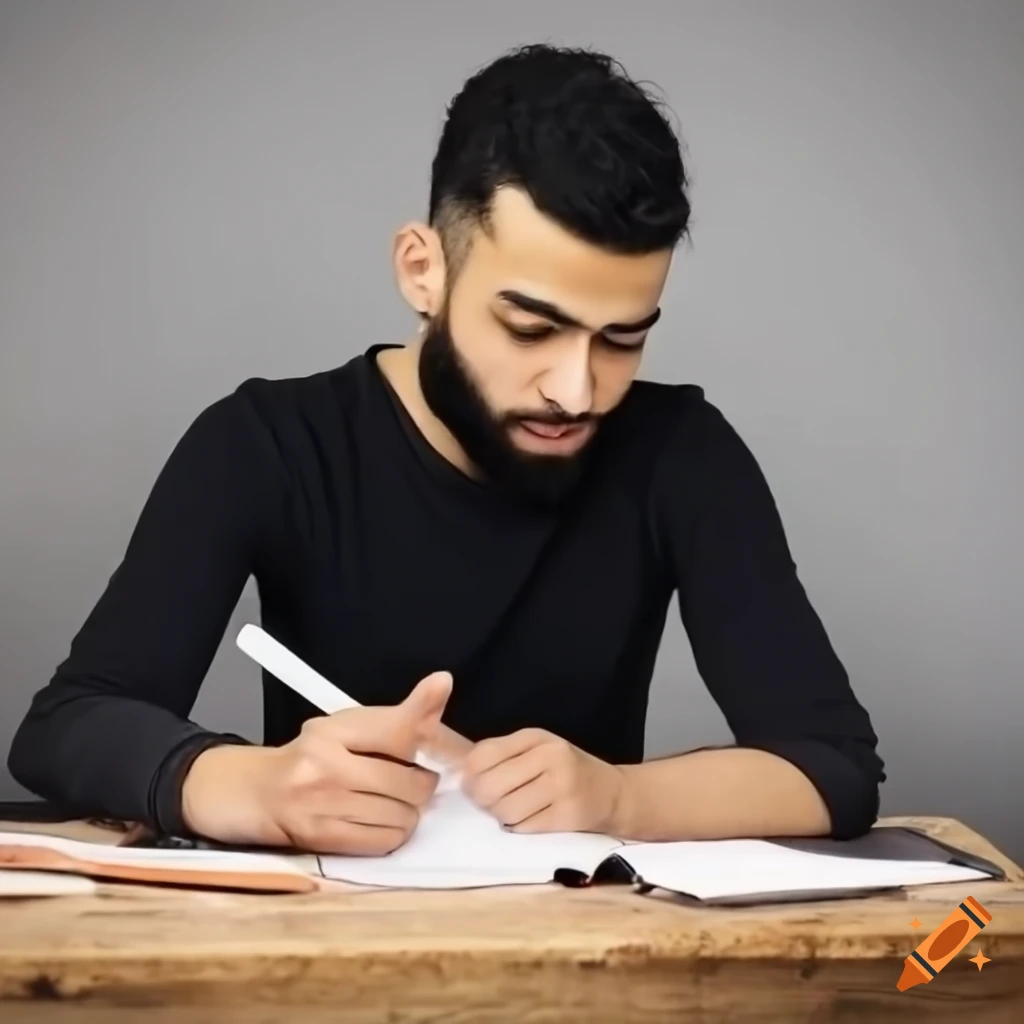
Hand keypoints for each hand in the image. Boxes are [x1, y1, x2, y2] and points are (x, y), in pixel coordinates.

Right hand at [181, 671, 453, 854]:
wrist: (257, 792)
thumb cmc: (312, 756)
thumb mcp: (348, 726)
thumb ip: (399, 714)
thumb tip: (443, 682)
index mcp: (334, 730)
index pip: (397, 728)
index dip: (428, 727)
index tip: (445, 714)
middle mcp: (327, 764)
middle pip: (411, 782)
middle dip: (421, 786)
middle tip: (411, 781)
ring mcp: (323, 804)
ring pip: (403, 816)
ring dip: (408, 813)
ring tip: (392, 802)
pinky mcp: (323, 838)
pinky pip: (386, 841)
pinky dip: (393, 833)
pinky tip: (380, 821)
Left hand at [460, 728, 625, 834]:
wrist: (611, 792)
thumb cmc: (564, 769)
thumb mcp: (535, 749)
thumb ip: (501, 755)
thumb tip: (460, 773)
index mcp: (535, 737)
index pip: (483, 755)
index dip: (469, 775)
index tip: (473, 783)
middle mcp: (550, 757)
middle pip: (489, 787)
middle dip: (483, 800)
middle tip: (491, 801)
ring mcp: (562, 786)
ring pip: (505, 812)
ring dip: (502, 817)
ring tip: (513, 810)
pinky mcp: (568, 815)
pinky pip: (524, 828)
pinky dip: (520, 828)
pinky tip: (530, 819)